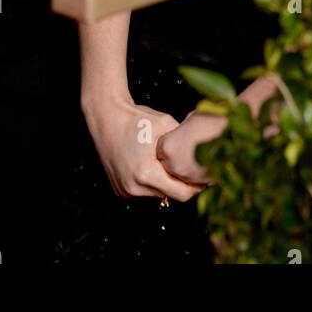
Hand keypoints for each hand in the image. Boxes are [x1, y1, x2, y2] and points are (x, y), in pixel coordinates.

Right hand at [84, 96, 202, 201]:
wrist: (106, 116)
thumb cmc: (137, 118)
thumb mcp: (166, 124)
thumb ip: (183, 144)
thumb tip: (204, 155)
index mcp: (146, 173)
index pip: (181, 194)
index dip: (196, 187)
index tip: (206, 178)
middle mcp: (134, 187)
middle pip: (169, 195)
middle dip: (181, 184)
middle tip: (191, 170)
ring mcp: (125, 190)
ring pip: (156, 194)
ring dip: (165, 183)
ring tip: (166, 163)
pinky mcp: (119, 190)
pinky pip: (143, 191)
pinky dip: (150, 182)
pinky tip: (150, 164)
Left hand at [157, 74, 281, 186]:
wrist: (236, 129)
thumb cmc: (212, 119)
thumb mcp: (189, 121)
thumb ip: (178, 133)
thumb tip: (178, 138)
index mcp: (168, 148)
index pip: (160, 151)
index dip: (170, 145)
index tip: (177, 139)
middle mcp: (175, 166)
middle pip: (169, 166)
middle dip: (177, 159)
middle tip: (188, 148)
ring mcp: (190, 177)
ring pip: (183, 175)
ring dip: (188, 167)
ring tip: (201, 152)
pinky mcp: (205, 183)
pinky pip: (197, 180)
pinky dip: (200, 173)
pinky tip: (209, 159)